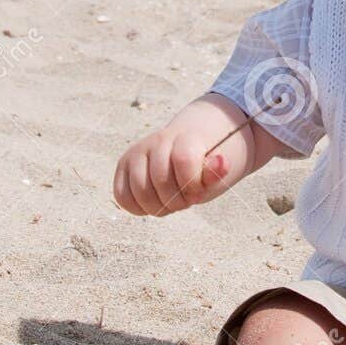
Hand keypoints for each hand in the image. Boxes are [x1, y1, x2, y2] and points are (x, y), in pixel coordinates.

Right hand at [113, 128, 229, 216]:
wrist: (185, 149)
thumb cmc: (201, 165)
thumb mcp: (213, 170)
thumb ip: (216, 170)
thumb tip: (223, 162)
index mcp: (184, 136)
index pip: (184, 160)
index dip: (193, 184)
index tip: (198, 192)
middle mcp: (156, 140)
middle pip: (161, 180)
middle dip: (177, 200)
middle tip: (186, 200)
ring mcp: (136, 152)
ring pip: (141, 191)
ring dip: (159, 207)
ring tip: (171, 202)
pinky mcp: (123, 166)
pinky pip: (123, 196)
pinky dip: (139, 208)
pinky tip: (154, 203)